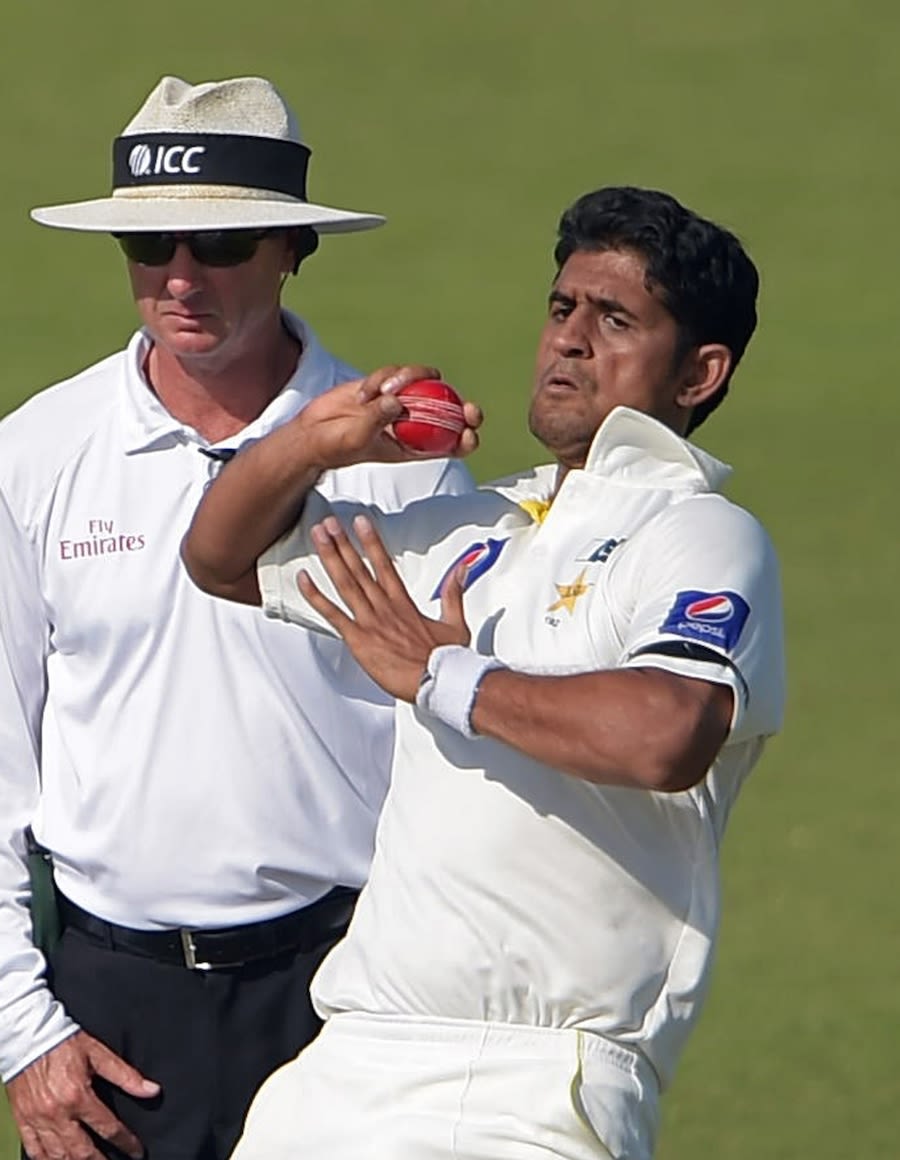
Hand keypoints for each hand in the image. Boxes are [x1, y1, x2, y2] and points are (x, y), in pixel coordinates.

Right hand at [6, 1030, 159, 1159]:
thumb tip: (152, 1090)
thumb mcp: (98, 1053)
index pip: (108, 1128)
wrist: (28, 1035)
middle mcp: (57, 1113)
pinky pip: (34, 1151)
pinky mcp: (23, 1121)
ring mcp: (37, 1120)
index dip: (126, 1142)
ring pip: (58, 1156)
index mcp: (78, 1096)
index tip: (136, 1151)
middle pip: (82, 1151)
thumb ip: (125, 1075)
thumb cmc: (63, 1041)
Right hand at [296, 364, 481, 470]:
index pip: (450, 444)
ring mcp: (401, 402)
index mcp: (414, 446)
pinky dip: (382, 378)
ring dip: (406, 380)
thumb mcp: (357, 438)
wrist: (314, 431)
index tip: (469, 433)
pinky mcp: (385, 385)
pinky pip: (396, 373)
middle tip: (468, 408)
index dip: (466, 438)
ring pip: (422, 382)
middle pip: (449, 410)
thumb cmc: (337, 446)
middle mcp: (412, 423)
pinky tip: (363, 393)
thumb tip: (397, 401)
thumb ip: (377, 419)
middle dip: (461, 406)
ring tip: (380, 392)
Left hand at [298, 514, 469, 699]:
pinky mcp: (359, 639)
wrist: (439, 680)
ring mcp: (370, 621)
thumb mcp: (455, 622)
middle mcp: (384, 607)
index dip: (371, 541)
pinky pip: (333, 614)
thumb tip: (461, 570)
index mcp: (403, 603)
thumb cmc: (446, 659)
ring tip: (318, 537)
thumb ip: (454, 592)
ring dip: (330, 557)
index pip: (384, 564)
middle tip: (328, 523)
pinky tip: (304, 579)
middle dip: (342, 543)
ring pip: (345, 582)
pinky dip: (316, 596)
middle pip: (359, 568)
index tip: (361, 523)